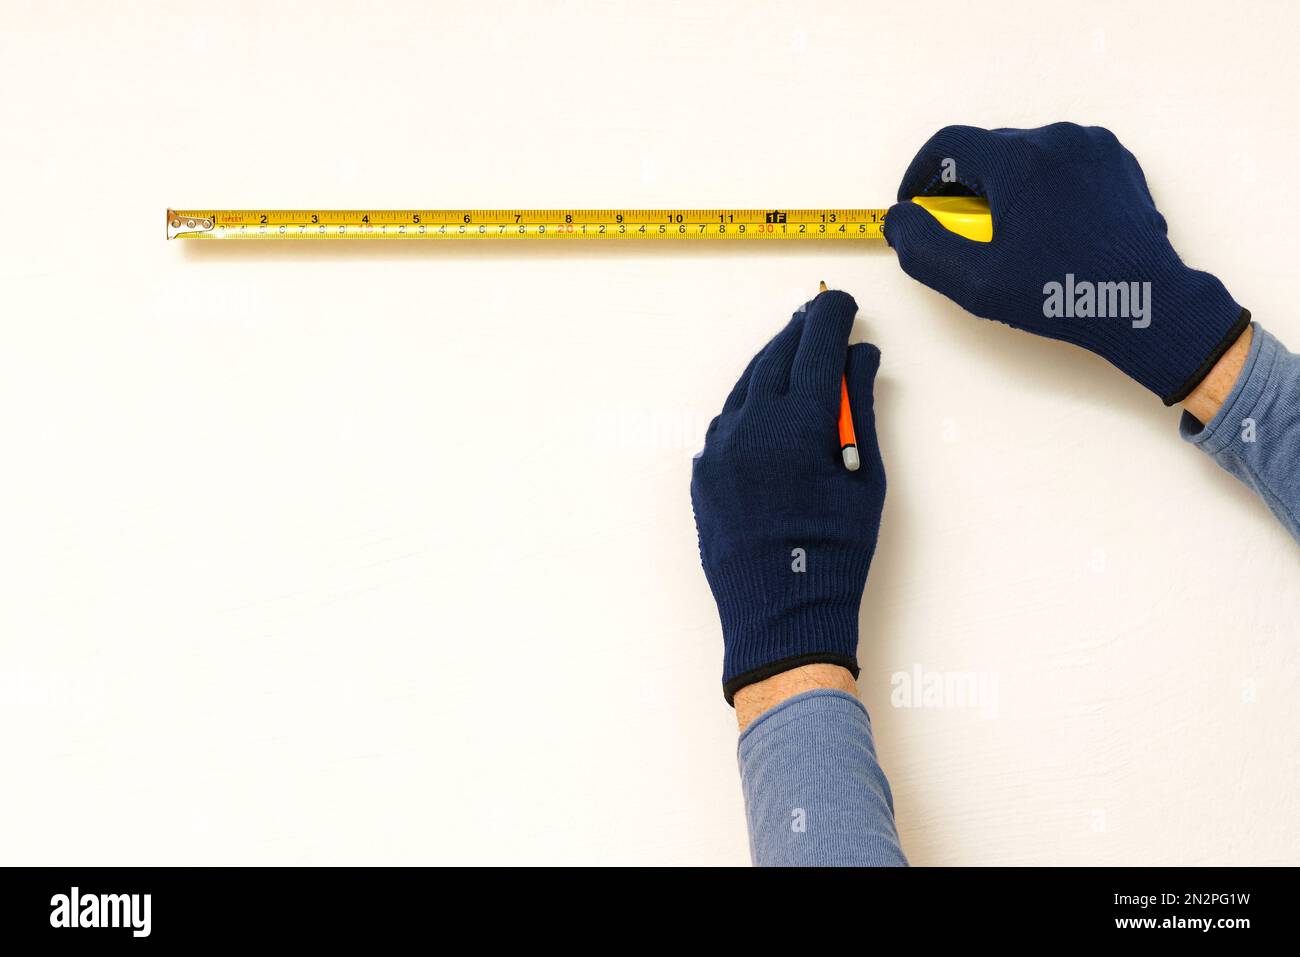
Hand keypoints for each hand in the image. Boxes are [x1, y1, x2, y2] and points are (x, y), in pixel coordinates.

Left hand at [690, 290, 885, 703]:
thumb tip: (859, 356)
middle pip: (776, 355)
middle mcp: (749, 426)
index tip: (845, 305)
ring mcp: (718, 448)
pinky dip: (751, 400)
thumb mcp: (864, 477)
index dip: (833, 318)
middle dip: (802, 332)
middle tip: (822, 319)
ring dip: (773, 362)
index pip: (816, 345)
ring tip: (797, 355)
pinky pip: (728, 419)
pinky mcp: (703, 471)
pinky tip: (769, 402)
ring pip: (746, 383)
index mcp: (797, 423)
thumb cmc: (836, 550)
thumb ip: (857, 408)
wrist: (780, 613)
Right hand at [883, 123, 1248, 404]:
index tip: (914, 206)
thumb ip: (923, 246)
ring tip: (1007, 232)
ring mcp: (1092, 146)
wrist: (1145, 301)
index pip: (947, 145)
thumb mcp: (975, 282)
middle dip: (963, 186)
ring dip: (1004, 186)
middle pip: (987, 149)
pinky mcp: (1118, 161)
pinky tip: (1046, 228)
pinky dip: (1043, 186)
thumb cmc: (1062, 294)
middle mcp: (1056, 139)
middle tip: (959, 231)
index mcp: (1018, 160)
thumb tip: (900, 219)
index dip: (920, 175)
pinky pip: (1064, 162)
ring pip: (1026, 155)